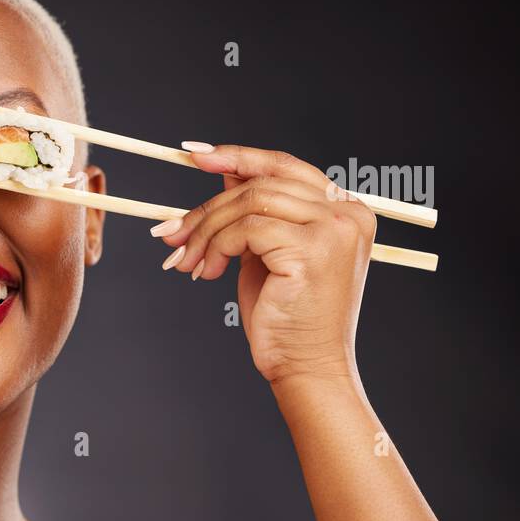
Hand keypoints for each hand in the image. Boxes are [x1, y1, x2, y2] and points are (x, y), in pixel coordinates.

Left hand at [153, 144, 375, 386]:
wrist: (306, 367)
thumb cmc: (286, 317)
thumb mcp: (265, 252)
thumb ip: (253, 212)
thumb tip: (223, 172)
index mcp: (345, 209)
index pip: (285, 166)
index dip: (239, 156)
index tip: (194, 153)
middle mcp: (348, 213)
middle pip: (261, 184)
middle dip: (208, 208)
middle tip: (172, 233)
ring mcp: (334, 229)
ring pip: (250, 203)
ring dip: (206, 231)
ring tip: (187, 261)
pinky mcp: (312, 250)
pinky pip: (246, 229)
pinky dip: (216, 247)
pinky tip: (206, 272)